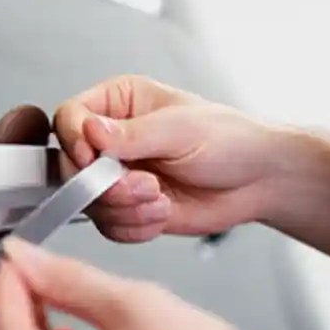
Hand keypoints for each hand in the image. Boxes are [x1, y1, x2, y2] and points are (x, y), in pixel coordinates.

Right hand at [54, 75, 293, 241]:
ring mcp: (117, 176)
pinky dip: (135, 226)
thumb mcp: (181, 129)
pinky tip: (163, 212)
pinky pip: (108, 226)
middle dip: (105, 185)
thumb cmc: (231, 141)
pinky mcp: (127, 208)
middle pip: (70, 165)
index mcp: (120, 103)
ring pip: (88, 201)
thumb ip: (132, 134)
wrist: (259, 182)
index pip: (70, 117)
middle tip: (141, 186)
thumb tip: (91, 131)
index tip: (93, 159)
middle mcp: (112, 140)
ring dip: (124, 208)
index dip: (74, 140)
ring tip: (160, 198)